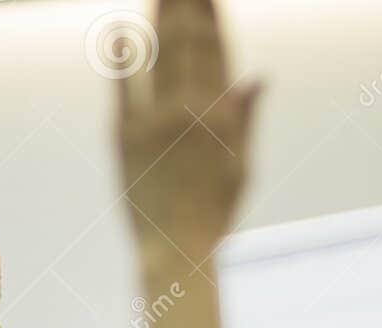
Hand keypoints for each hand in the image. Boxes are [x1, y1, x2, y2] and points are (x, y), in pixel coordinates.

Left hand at [116, 0, 262, 269]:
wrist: (175, 249)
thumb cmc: (214, 214)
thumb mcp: (241, 167)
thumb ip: (245, 120)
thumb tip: (257, 77)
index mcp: (222, 118)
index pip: (218, 53)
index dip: (212, 18)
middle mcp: (189, 112)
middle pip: (187, 44)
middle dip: (186, 5)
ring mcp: (154, 121)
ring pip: (157, 56)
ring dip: (159, 19)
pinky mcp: (123, 136)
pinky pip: (124, 88)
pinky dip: (124, 60)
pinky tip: (124, 34)